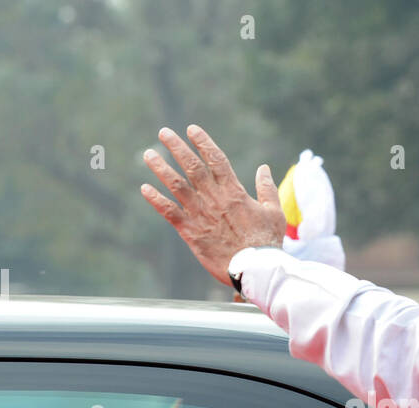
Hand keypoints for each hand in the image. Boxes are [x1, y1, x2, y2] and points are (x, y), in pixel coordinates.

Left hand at [140, 124, 285, 288]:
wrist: (255, 268)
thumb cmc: (267, 242)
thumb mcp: (274, 211)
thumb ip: (267, 188)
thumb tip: (264, 168)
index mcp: (234, 192)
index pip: (216, 160)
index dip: (203, 142)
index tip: (191, 129)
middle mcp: (214, 198)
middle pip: (192, 167)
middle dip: (177, 147)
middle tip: (164, 132)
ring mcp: (200, 214)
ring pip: (176, 185)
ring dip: (161, 168)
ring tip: (148, 154)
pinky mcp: (191, 232)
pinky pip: (169, 212)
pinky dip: (156, 199)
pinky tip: (144, 188)